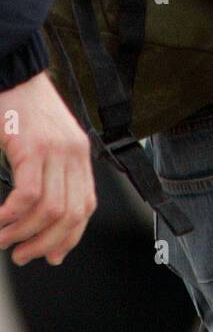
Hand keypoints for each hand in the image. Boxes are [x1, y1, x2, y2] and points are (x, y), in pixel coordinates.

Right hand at [0, 71, 95, 265]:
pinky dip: (10, 215)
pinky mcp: (33, 147)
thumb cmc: (25, 109)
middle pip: (69, 214)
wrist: (15, 76)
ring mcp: (55, 150)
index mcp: (81, 155)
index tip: (52, 256)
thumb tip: (45, 216)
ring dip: (23, 233)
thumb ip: (53, 174)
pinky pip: (28, 194)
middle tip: (22, 256)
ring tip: (3, 241)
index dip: (70, 237)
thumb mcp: (49, 142)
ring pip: (48, 209)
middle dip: (45, 243)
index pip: (86, 206)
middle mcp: (73, 154)